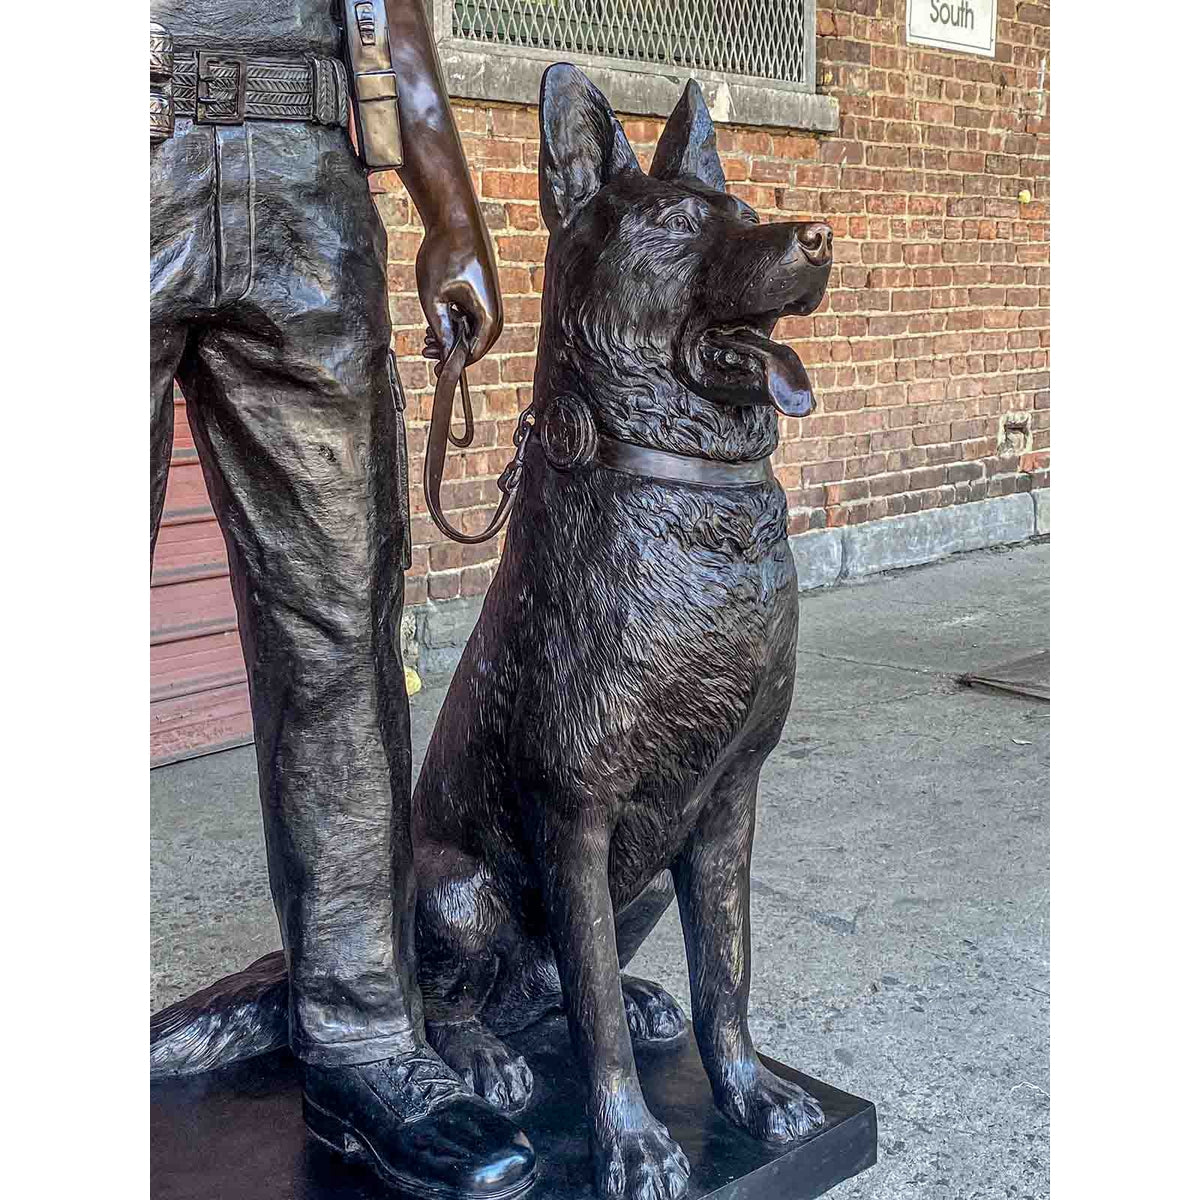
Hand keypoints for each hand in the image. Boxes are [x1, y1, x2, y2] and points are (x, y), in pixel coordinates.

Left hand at [416, 216, 502, 366]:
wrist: (456, 219)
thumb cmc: (446, 255)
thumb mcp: (434, 299)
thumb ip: (440, 330)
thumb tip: (445, 353)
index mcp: (490, 318)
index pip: (474, 354)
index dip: (453, 364)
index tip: (435, 368)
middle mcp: (496, 312)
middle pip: (476, 345)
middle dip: (452, 350)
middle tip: (426, 349)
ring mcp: (491, 302)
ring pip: (473, 331)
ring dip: (452, 335)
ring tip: (428, 335)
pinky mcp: (484, 293)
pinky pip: (473, 317)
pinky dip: (457, 321)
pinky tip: (439, 317)